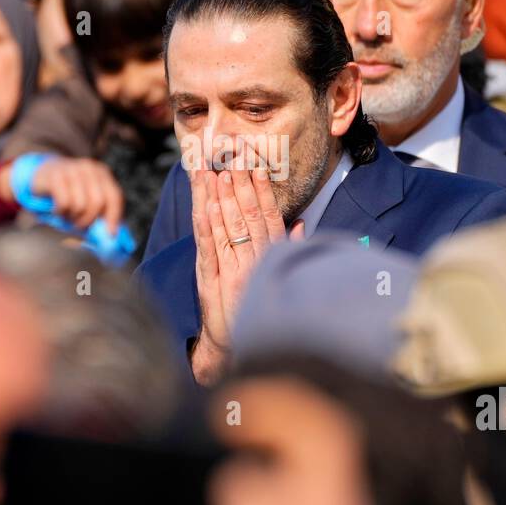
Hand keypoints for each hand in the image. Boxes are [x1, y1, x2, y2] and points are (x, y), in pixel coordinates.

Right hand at [17, 156, 124, 232]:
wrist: (40, 174)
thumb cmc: (66, 192)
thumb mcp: (84, 200)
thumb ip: (98, 217)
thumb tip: (108, 238)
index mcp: (101, 174)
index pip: (114, 197)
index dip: (113, 217)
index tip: (109, 234)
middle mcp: (89, 169)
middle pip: (97, 203)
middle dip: (88, 220)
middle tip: (78, 227)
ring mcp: (72, 170)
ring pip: (80, 205)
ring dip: (72, 217)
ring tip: (66, 214)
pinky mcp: (55, 176)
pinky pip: (64, 203)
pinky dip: (60, 212)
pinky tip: (57, 209)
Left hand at [190, 164, 298, 384]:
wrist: (235, 346)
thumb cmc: (256, 309)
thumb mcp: (278, 276)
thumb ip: (289, 249)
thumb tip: (299, 224)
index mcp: (270, 258)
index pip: (269, 217)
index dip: (262, 191)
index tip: (258, 167)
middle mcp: (255, 261)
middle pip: (249, 216)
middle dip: (241, 186)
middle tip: (235, 159)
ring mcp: (234, 270)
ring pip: (229, 226)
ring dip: (223, 197)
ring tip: (217, 172)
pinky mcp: (214, 280)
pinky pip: (211, 247)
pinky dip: (208, 224)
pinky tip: (205, 205)